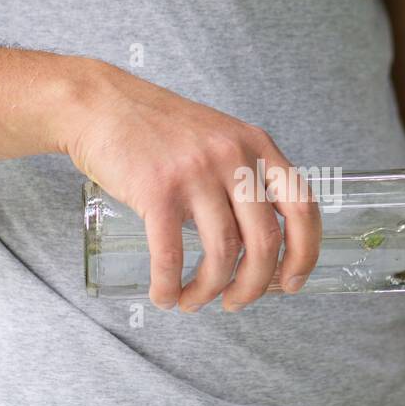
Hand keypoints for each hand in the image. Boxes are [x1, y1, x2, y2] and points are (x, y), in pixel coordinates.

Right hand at [64, 61, 320, 311]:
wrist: (100, 103)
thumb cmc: (157, 127)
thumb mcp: (219, 137)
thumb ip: (243, 174)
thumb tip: (261, 240)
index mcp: (257, 145)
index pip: (302, 207)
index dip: (304, 254)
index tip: (291, 283)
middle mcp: (234, 157)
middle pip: (265, 241)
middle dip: (254, 286)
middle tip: (236, 302)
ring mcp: (196, 173)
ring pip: (221, 253)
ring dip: (209, 290)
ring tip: (193, 302)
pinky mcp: (157, 191)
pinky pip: (171, 255)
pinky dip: (169, 286)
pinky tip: (165, 296)